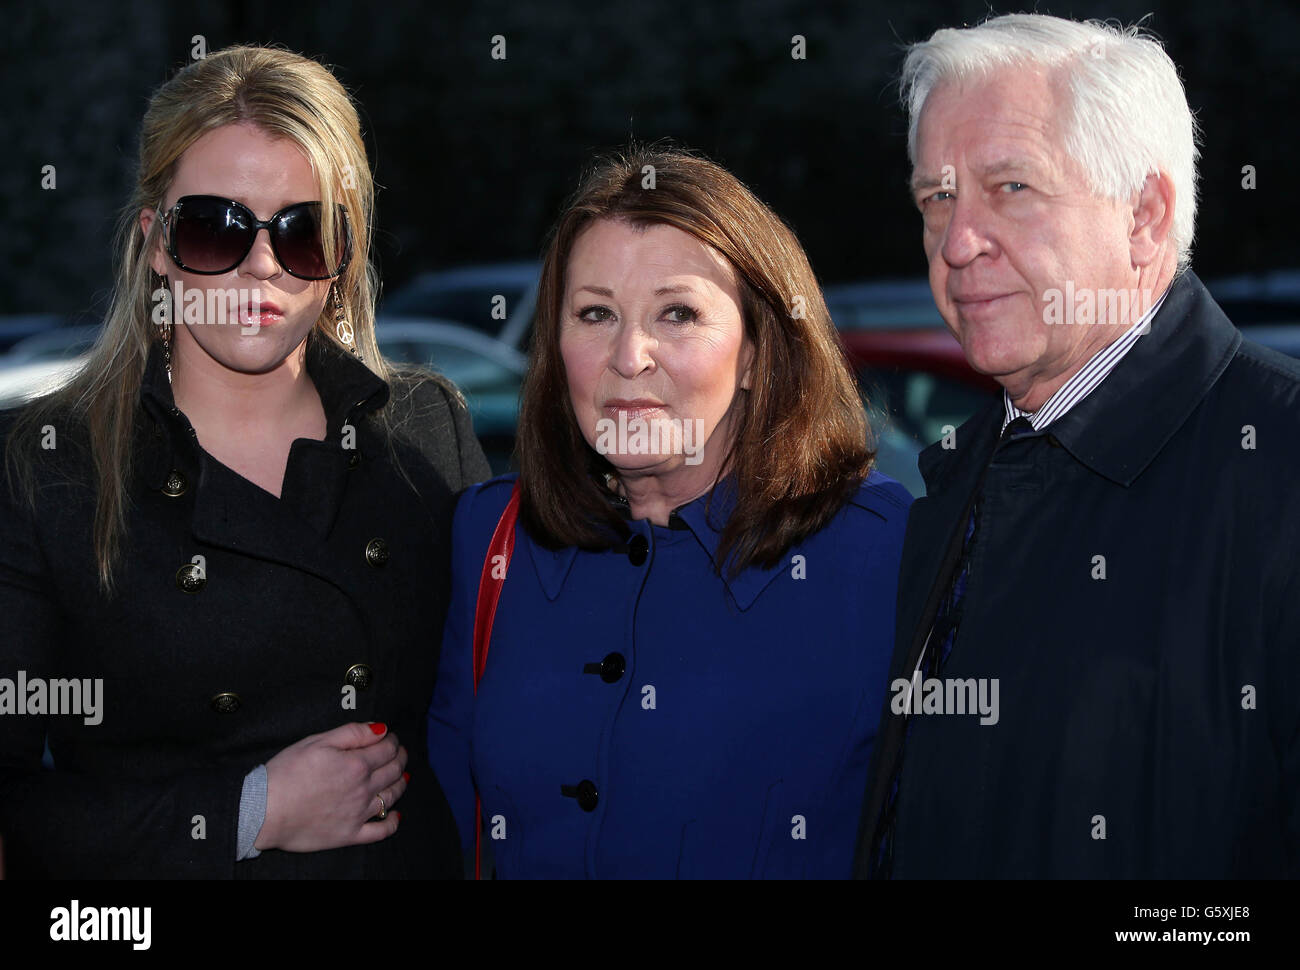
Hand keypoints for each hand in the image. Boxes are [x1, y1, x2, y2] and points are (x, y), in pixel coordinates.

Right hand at [257, 722, 408, 852]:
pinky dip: (392, 822)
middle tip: (400, 753)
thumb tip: (380, 729)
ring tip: (402, 776)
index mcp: (356, 764)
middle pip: (393, 771)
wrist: (264, 810)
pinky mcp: (349, 835)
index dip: (393, 740)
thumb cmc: (286, 773)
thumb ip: (352, 733)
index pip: (387, 749)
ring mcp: (358, 814)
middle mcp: (363, 789)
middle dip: (400, 758)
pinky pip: (380, 831)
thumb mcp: (317, 742)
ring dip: (400, 784)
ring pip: (391, 797)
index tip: (392, 737)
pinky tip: (396, 814)